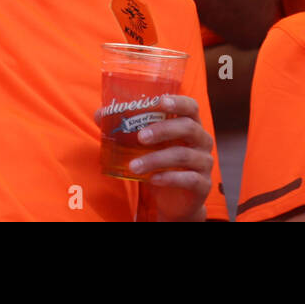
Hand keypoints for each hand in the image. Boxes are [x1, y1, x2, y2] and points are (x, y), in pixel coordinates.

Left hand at [94, 95, 213, 221]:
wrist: (174, 200)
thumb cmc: (161, 164)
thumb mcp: (147, 146)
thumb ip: (129, 129)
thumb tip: (100, 115)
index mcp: (190, 125)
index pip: (191, 107)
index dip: (178, 102)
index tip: (161, 102)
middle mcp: (202, 141)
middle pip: (189, 128)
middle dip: (163, 130)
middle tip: (140, 137)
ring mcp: (204, 163)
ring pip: (184, 155)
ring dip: (156, 159)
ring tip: (134, 166)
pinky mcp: (203, 184)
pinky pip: (189, 179)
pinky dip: (168, 178)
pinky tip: (152, 180)